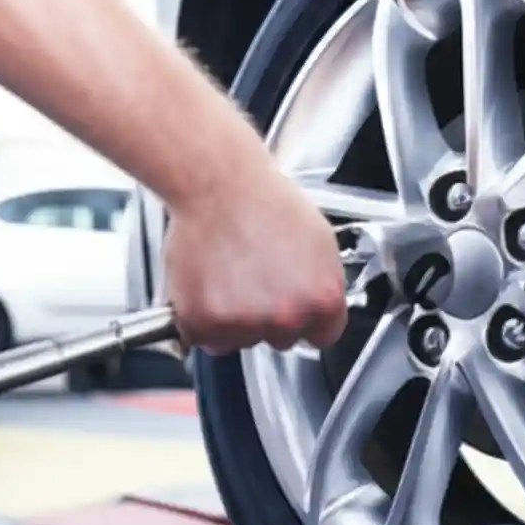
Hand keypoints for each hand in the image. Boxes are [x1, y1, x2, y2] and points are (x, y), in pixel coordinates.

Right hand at [162, 143, 347, 354]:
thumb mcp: (320, 241)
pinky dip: (200, 318)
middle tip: (254, 279)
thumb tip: (320, 305)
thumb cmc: (263, 201)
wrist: (217, 183)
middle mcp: (287, 317)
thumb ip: (322, 283)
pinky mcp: (204, 324)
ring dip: (233, 320)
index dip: (306, 320)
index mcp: (323, 299)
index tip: (294, 308)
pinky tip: (208, 283)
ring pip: (240, 341)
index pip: (323, 335)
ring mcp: (245, 324)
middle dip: (269, 317)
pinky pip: (204, 337)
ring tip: (229, 274)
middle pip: (281, 339)